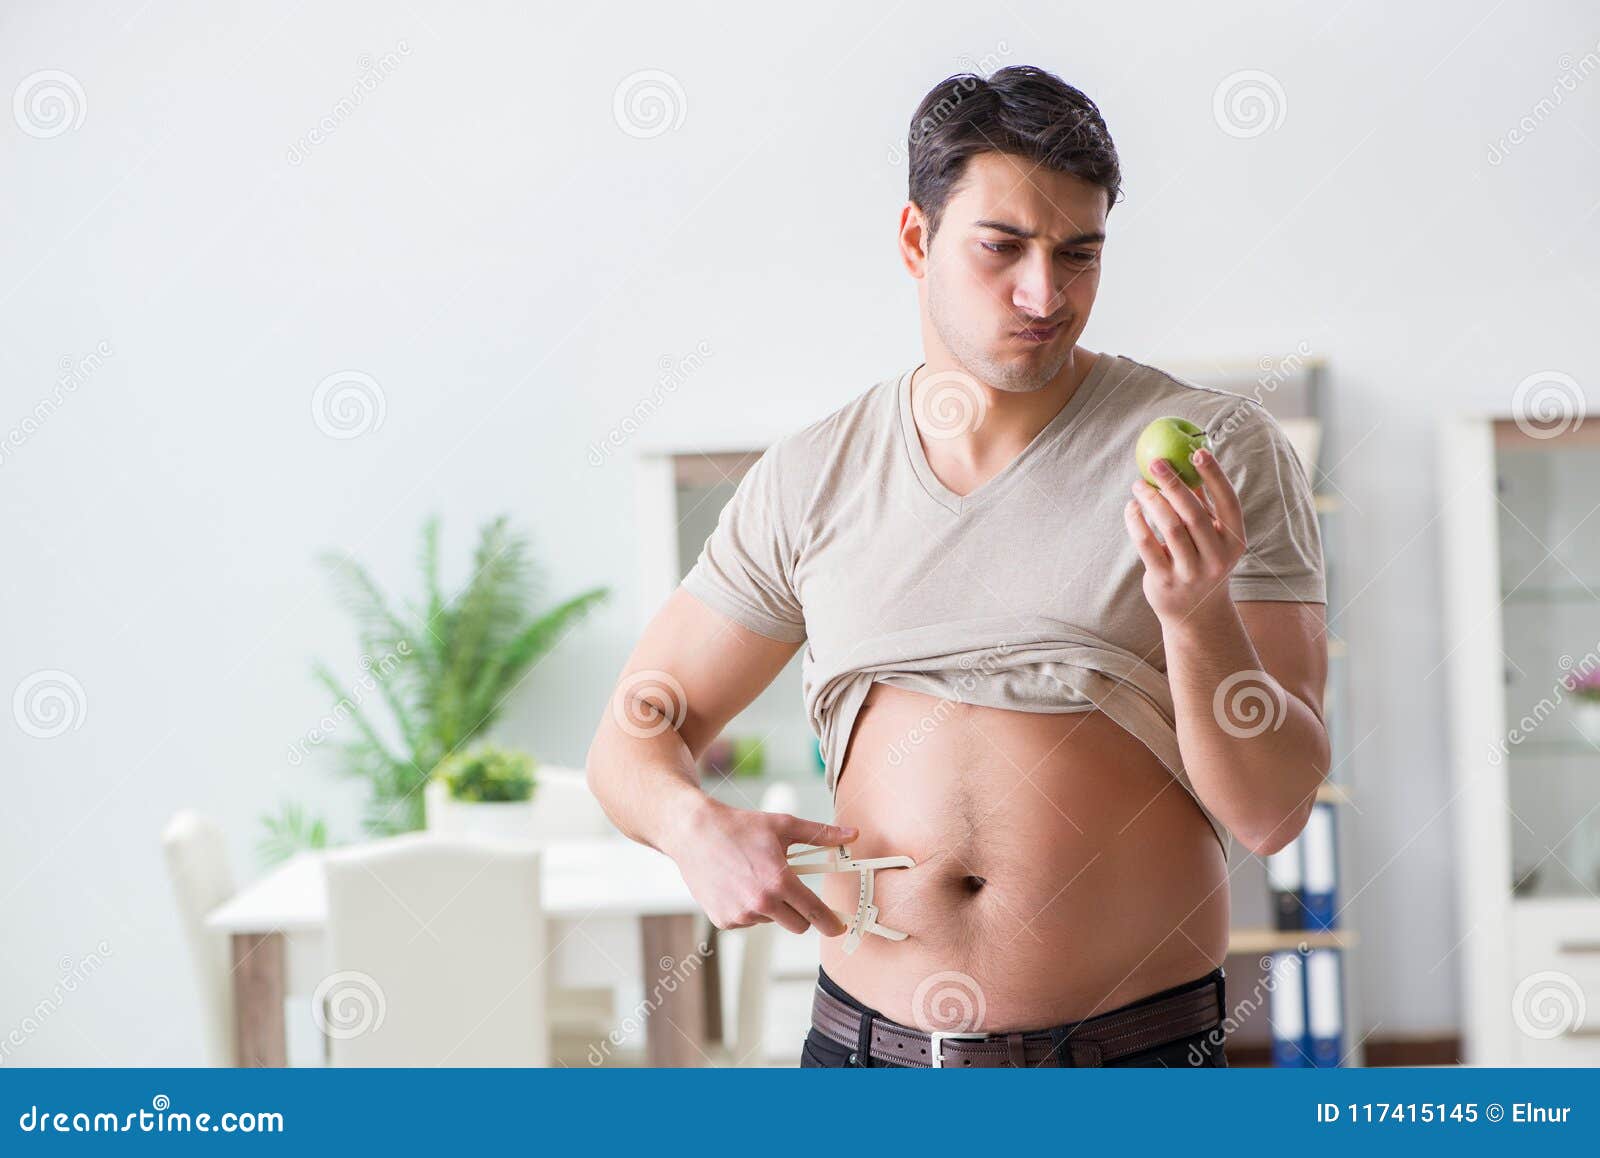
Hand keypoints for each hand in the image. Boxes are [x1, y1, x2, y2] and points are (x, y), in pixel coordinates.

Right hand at [659, 797, 856, 936]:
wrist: (694, 833)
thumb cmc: (739, 827)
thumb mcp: (783, 825)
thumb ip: (821, 834)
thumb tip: (852, 834)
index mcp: (779, 881)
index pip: (815, 912)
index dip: (830, 922)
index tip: (838, 927)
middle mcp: (760, 903)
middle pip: (798, 925)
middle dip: (801, 911)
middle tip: (791, 890)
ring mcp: (740, 915)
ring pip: (771, 921)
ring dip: (771, 906)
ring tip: (755, 878)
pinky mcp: (724, 921)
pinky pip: (748, 921)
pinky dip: (748, 909)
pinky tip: (737, 886)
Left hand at [1124, 446, 1245, 621]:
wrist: (1195, 614)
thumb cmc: (1202, 561)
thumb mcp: (1212, 538)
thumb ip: (1204, 505)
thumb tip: (1189, 462)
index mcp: (1234, 541)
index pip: (1229, 502)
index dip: (1215, 476)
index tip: (1198, 451)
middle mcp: (1217, 557)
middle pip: (1194, 513)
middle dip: (1173, 484)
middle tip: (1156, 462)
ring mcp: (1191, 571)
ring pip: (1169, 527)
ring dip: (1151, 500)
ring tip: (1138, 484)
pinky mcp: (1165, 580)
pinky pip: (1147, 544)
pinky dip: (1136, 521)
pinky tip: (1131, 507)